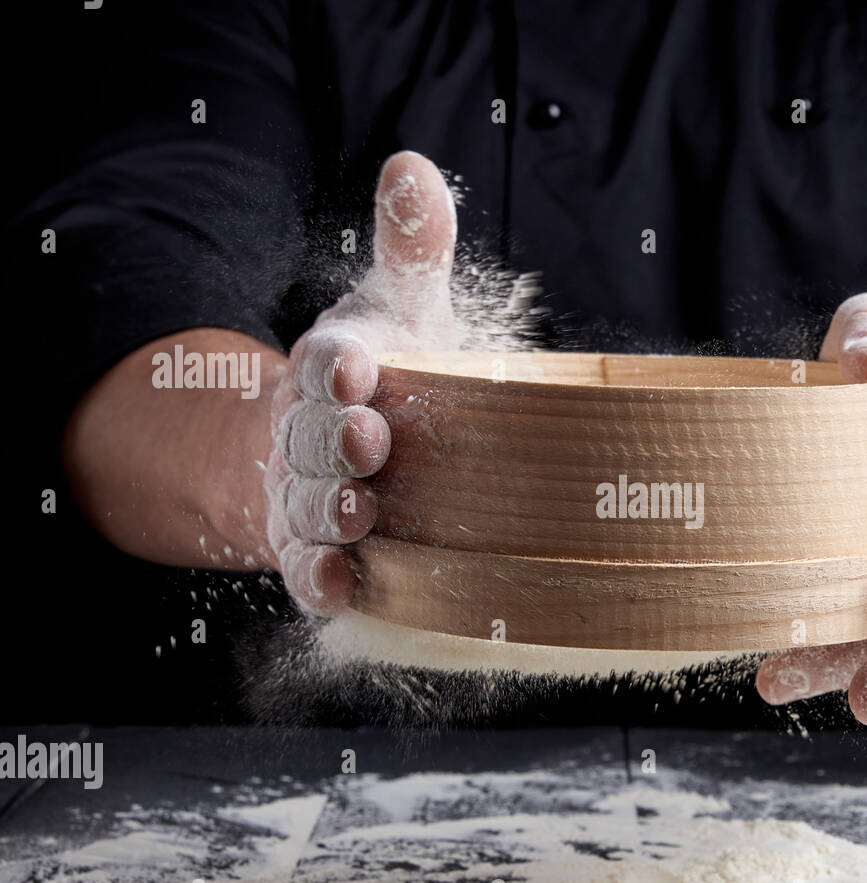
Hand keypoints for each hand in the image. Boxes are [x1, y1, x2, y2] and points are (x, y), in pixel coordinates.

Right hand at [265, 151, 459, 613]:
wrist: (322, 454)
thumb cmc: (382, 376)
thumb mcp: (399, 309)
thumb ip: (411, 247)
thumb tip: (412, 163)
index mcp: (333, 369)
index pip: (329, 363)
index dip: (339, 366)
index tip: (357, 366)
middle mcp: (308, 433)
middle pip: (312, 438)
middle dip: (334, 439)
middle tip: (365, 439)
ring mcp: (304, 496)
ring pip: (307, 506)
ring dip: (329, 510)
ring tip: (357, 514)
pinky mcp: (313, 551)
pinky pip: (309, 569)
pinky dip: (320, 578)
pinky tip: (340, 585)